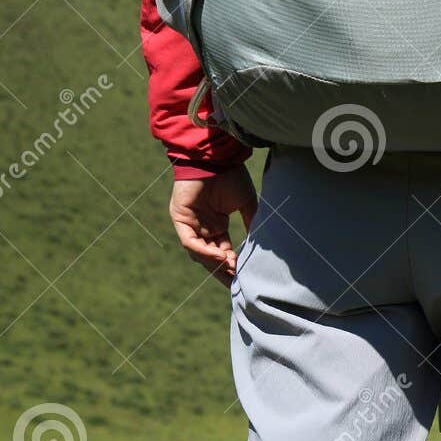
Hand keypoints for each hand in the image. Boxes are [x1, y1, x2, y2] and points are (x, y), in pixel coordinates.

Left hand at [169, 164, 256, 285]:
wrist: (217, 157)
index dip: (232, 266)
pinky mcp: (180, 218)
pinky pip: (190, 242)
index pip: (222, 253)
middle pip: (209, 258)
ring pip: (198, 253)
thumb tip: (259, 246)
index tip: (244, 278)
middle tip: (236, 283)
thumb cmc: (231, 176)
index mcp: (215, 226)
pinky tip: (221, 257)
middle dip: (222, 271)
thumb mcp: (246, 205)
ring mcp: (189, 224)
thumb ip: (251, 224)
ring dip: (214, 264)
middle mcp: (201, 228)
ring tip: (232, 269)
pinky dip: (204, 252)